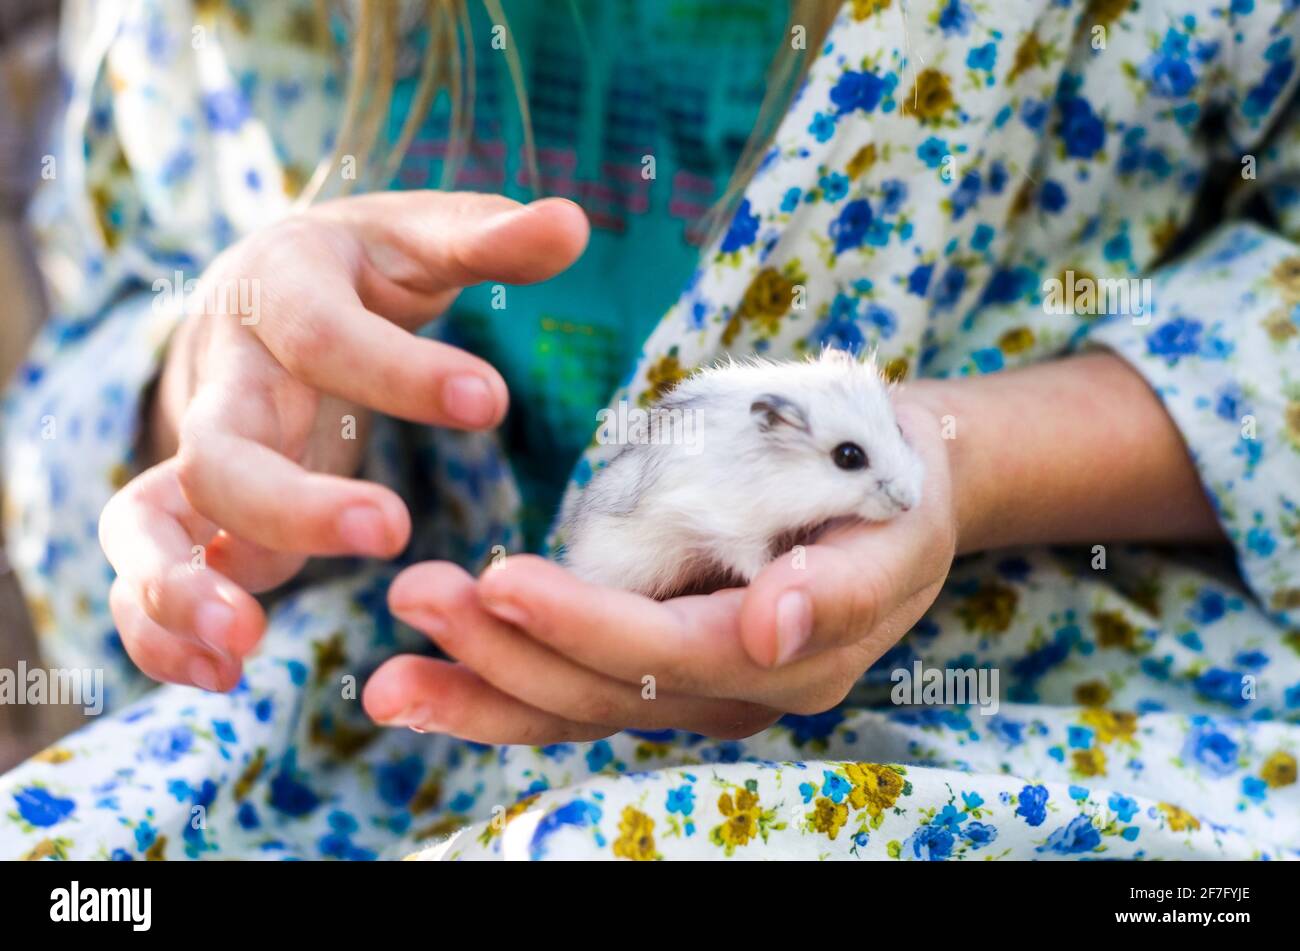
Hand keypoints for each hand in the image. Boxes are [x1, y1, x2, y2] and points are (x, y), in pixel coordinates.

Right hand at [99, 193, 588, 690]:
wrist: (265, 288)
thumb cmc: (360, 268)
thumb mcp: (417, 239)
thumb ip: (487, 239)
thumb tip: (573, 221)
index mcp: (283, 289)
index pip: (322, 332)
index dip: (399, 371)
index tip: (489, 400)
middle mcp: (224, 373)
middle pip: (222, 445)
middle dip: (293, 501)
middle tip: (390, 531)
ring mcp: (192, 446)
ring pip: (148, 519)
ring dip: (181, 586)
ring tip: (246, 644)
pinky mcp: (186, 510)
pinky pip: (146, 570)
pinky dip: (159, 626)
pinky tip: (220, 673)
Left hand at [363, 399, 956, 742]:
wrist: (895, 490)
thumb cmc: (895, 491)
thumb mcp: (895, 525)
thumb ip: (844, 586)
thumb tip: (771, 629)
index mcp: (790, 659)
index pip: (670, 653)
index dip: (583, 626)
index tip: (500, 582)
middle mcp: (732, 692)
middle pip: (602, 693)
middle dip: (505, 654)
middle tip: (415, 597)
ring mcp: (690, 686)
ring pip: (573, 709)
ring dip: (479, 690)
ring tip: (386, 678)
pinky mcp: (657, 662)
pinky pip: (569, 692)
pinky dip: (496, 690)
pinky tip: (425, 685)